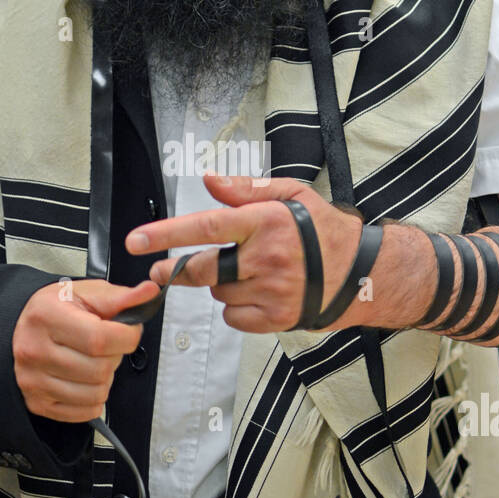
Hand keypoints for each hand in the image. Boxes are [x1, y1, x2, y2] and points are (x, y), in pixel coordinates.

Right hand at [13, 277, 159, 421]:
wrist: (21, 329)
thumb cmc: (54, 311)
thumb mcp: (85, 293)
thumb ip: (121, 297)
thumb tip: (149, 292)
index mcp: (47, 317)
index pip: (100, 339)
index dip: (127, 337)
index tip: (129, 331)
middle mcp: (35, 350)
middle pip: (100, 368)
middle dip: (115, 357)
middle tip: (107, 346)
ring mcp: (34, 380)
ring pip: (96, 392)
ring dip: (106, 378)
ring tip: (94, 361)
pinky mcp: (39, 403)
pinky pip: (85, 412)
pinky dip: (95, 398)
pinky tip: (86, 379)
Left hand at [125, 173, 363, 333]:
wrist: (362, 273)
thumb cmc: (323, 230)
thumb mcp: (291, 194)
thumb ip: (246, 188)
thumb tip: (209, 179)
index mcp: (266, 222)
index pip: (207, 226)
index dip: (167, 234)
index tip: (136, 240)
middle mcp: (267, 257)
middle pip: (203, 269)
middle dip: (177, 270)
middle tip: (164, 270)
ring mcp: (272, 291)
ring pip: (218, 293)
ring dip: (220, 285)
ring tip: (247, 273)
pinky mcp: (277, 318)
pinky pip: (233, 317)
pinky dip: (236, 308)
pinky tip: (256, 294)